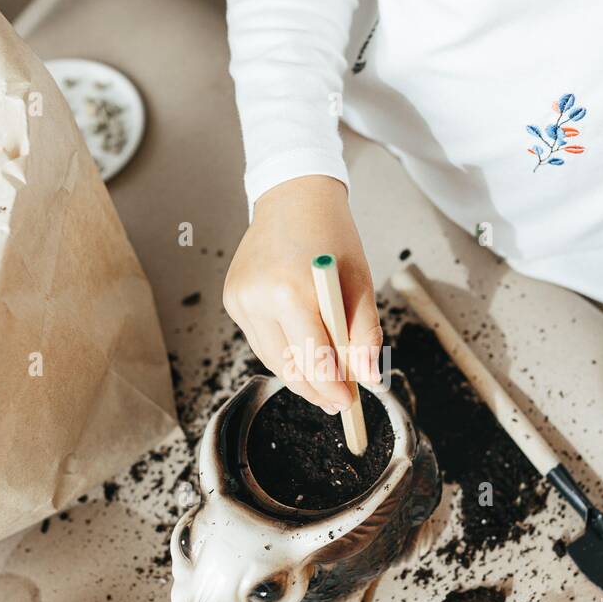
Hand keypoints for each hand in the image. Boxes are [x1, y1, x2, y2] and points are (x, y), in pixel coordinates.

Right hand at [224, 175, 381, 410]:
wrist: (293, 197)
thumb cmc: (330, 235)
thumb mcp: (360, 283)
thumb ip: (365, 334)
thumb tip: (370, 379)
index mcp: (290, 292)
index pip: (313, 360)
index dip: (333, 388)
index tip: (349, 403)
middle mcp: (257, 299)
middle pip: (288, 367)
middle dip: (316, 389)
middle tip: (340, 401)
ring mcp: (239, 300)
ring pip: (272, 359)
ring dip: (299, 373)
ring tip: (326, 378)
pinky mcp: (232, 300)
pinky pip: (261, 340)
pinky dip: (284, 350)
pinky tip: (302, 344)